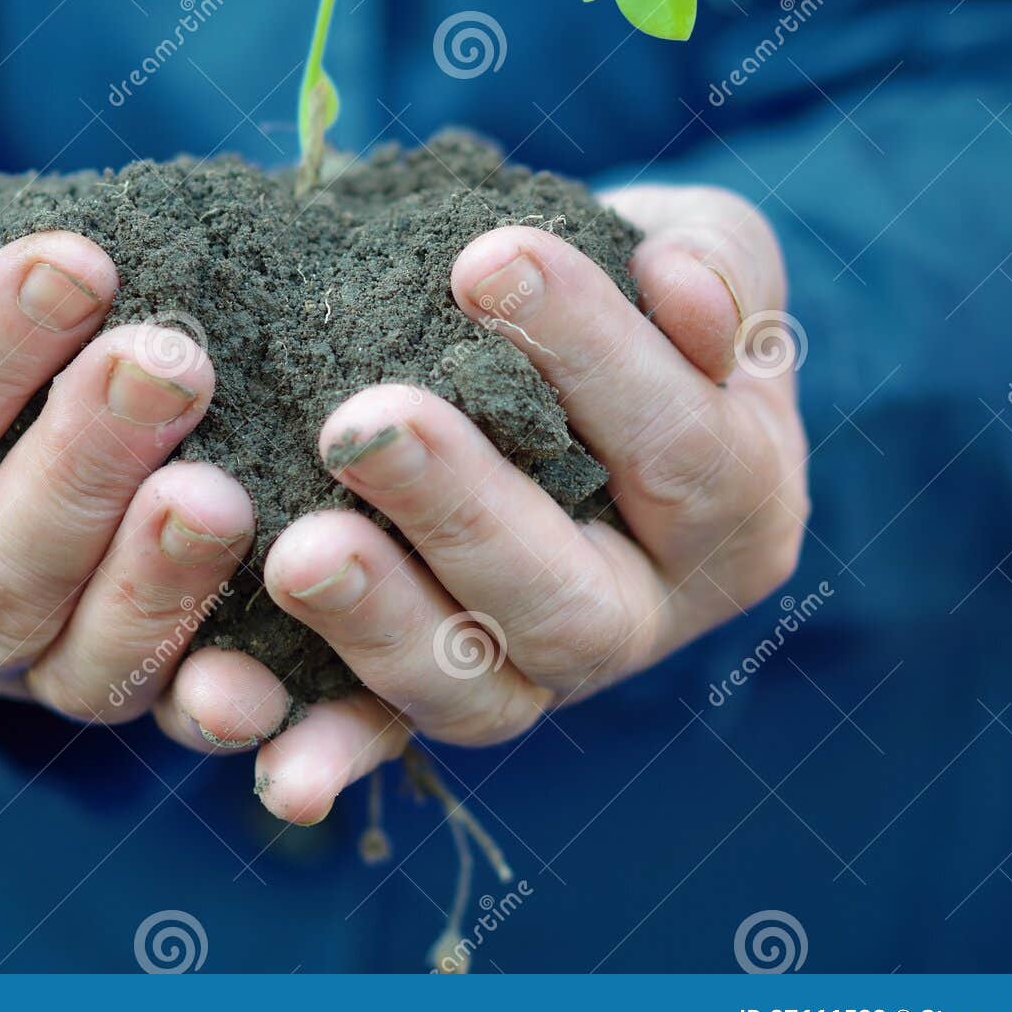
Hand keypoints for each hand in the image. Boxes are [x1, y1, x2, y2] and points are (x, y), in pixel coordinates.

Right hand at [0, 187, 261, 728]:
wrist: (39, 348)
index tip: (76, 261)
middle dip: (84, 462)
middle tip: (168, 362)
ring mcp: (34, 670)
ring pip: (81, 658)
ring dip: (154, 579)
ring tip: (219, 494)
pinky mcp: (133, 697)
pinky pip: (173, 720)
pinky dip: (212, 709)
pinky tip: (256, 684)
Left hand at [224, 185, 808, 824]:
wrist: (564, 342)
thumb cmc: (636, 282)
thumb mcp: (705, 247)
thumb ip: (719, 270)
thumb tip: (677, 281)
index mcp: (735, 507)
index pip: (678, 446)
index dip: (591, 356)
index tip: (486, 259)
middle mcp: (644, 611)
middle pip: (569, 598)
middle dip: (460, 510)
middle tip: (359, 424)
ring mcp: (538, 669)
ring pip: (474, 687)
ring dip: (380, 623)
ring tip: (295, 552)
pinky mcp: (439, 689)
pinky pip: (385, 735)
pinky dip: (329, 753)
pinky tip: (276, 764)